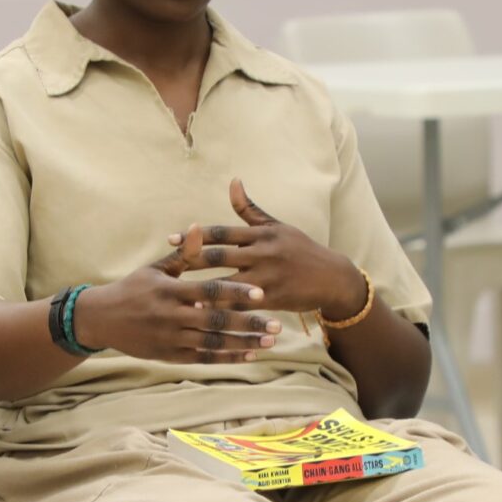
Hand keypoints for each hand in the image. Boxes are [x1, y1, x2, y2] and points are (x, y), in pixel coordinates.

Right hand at [76, 250, 281, 363]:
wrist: (102, 319)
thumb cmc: (133, 288)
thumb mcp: (155, 268)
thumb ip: (183, 252)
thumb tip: (199, 226)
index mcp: (171, 291)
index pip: (209, 291)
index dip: (236, 292)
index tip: (261, 294)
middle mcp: (172, 316)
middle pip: (217, 321)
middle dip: (249, 324)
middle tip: (277, 326)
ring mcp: (171, 338)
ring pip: (214, 343)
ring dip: (244, 344)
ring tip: (269, 343)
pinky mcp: (169, 355)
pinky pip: (204, 358)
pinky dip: (227, 357)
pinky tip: (248, 356)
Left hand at [167, 180, 367, 319]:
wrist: (332, 277)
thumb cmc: (300, 249)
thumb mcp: (276, 227)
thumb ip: (250, 209)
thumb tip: (233, 182)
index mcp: (261, 234)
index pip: (222, 233)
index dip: (195, 236)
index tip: (171, 239)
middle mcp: (263, 253)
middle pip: (220, 256)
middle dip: (193, 261)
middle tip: (168, 267)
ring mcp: (268, 277)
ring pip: (230, 284)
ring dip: (205, 291)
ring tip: (181, 298)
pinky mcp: (274, 299)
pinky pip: (245, 306)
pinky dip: (226, 312)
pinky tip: (208, 319)